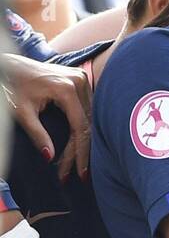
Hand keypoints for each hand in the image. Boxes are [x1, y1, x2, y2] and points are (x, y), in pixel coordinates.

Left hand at [3, 54, 91, 180]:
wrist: (8, 63)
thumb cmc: (11, 84)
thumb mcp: (22, 111)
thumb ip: (37, 135)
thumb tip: (50, 158)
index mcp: (66, 88)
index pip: (80, 128)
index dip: (80, 153)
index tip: (78, 173)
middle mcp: (80, 82)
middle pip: (88, 125)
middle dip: (82, 151)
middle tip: (78, 174)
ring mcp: (82, 79)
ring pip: (91, 118)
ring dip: (85, 141)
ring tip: (79, 162)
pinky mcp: (81, 81)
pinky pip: (89, 109)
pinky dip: (85, 127)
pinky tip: (81, 143)